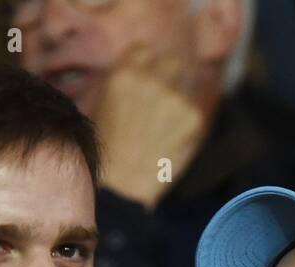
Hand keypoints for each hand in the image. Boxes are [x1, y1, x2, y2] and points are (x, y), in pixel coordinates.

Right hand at [93, 46, 205, 210]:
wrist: (123, 188)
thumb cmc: (106, 152)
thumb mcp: (99, 108)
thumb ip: (120, 85)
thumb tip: (138, 76)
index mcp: (123, 75)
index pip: (143, 51)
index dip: (145, 66)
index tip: (146, 80)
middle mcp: (151, 80)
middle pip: (170, 61)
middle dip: (168, 76)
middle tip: (162, 100)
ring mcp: (174, 98)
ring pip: (187, 82)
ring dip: (180, 95)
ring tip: (168, 121)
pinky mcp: (193, 117)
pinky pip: (195, 108)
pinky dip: (187, 120)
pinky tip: (173, 138)